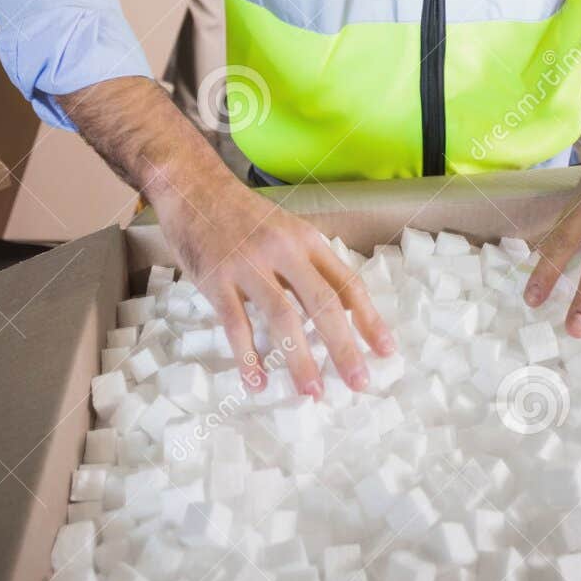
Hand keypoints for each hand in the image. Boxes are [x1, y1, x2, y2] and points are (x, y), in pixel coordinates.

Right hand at [152, 167, 394, 398]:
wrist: (194, 187)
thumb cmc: (242, 215)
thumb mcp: (286, 231)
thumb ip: (310, 266)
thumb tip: (343, 309)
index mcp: (307, 240)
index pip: (348, 283)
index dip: (370, 319)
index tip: (387, 351)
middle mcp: (283, 251)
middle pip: (323, 304)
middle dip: (344, 347)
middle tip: (359, 383)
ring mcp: (249, 264)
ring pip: (283, 318)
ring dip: (300, 360)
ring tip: (312, 393)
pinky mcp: (216, 279)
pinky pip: (235, 325)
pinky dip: (247, 357)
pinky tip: (256, 382)